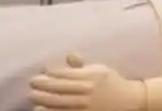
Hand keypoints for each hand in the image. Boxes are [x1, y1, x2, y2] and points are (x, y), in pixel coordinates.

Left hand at [30, 53, 144, 110]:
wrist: (130, 101)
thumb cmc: (111, 83)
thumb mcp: (99, 69)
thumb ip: (82, 65)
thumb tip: (68, 56)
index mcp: (91, 76)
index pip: (66, 75)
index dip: (50, 74)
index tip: (39, 73)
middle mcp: (88, 91)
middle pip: (60, 89)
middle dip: (43, 87)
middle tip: (31, 84)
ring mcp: (87, 106)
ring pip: (60, 104)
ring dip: (44, 101)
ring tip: (32, 98)